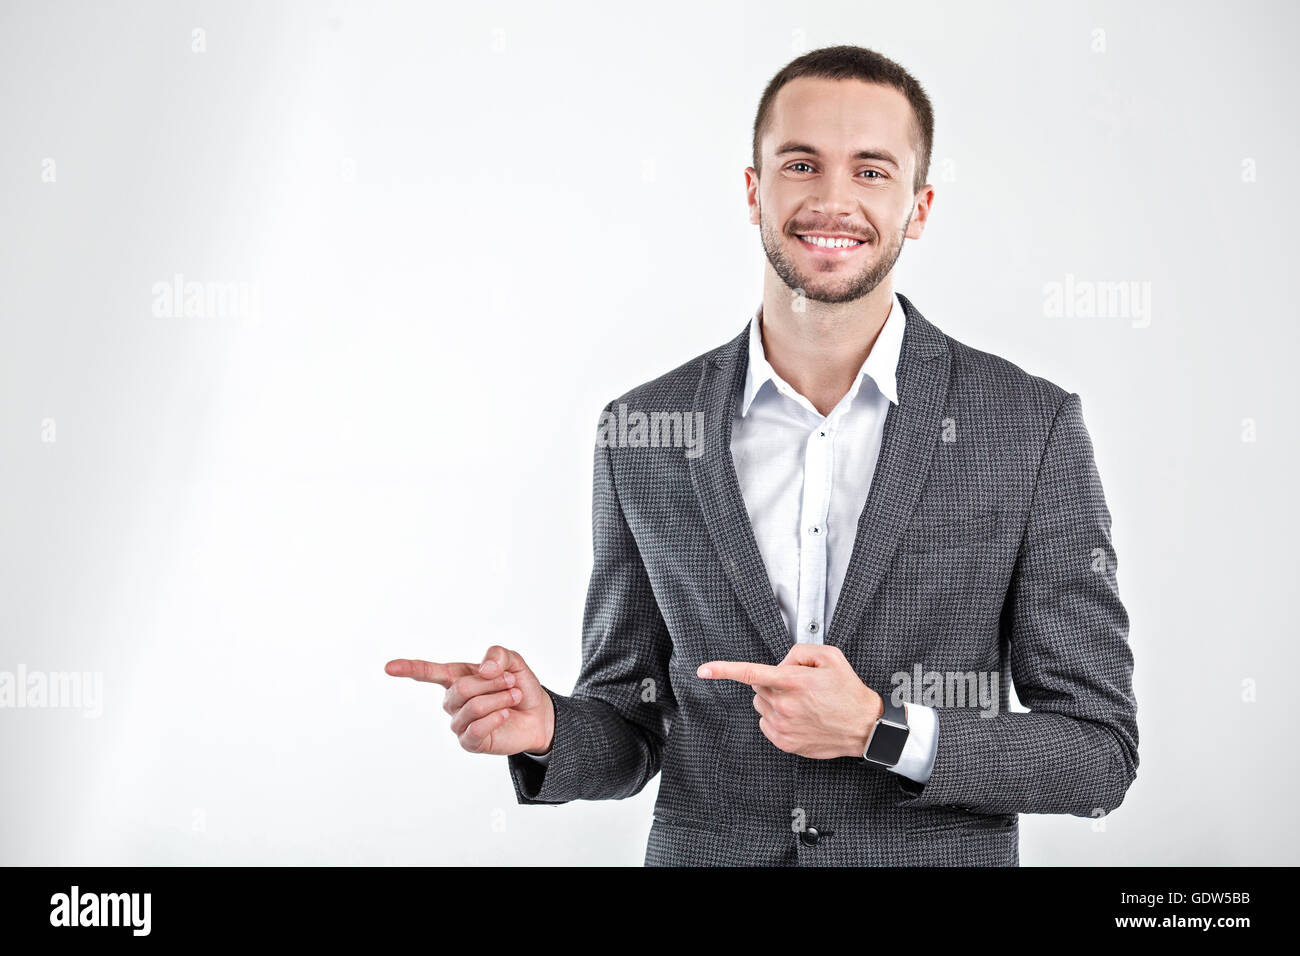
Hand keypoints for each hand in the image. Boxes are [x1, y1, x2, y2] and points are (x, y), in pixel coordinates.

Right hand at [385, 644, 554, 755]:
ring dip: (500, 699)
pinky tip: (505, 714)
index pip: (428, 672)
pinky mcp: (470, 742)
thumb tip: (484, 669)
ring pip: (472, 706)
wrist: (538, 715)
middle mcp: (452, 700)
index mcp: (457, 677)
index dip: (408, 669)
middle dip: (492, 683)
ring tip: (513, 697)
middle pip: (462, 688)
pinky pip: (477, 728)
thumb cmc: (519, 686)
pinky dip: (496, 717)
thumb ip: (498, 655)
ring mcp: (459, 723)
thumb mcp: (513, 662)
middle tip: (511, 681)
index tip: (388, 667)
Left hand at [697, 643, 882, 758]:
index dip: (723, 670)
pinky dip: (776, 717)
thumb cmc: (848, 691)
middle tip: (798, 685)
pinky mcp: (784, 742)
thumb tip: (781, 662)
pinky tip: (798, 717)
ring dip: (774, 699)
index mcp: (793, 682)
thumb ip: (800, 651)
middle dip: (772, 681)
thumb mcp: (830, 657)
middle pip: (758, 686)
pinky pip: (766, 723)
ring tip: (801, 703)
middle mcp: (784, 704)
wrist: (863, 727)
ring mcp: (783, 726)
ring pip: (761, 704)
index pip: (751, 673)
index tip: (703, 670)